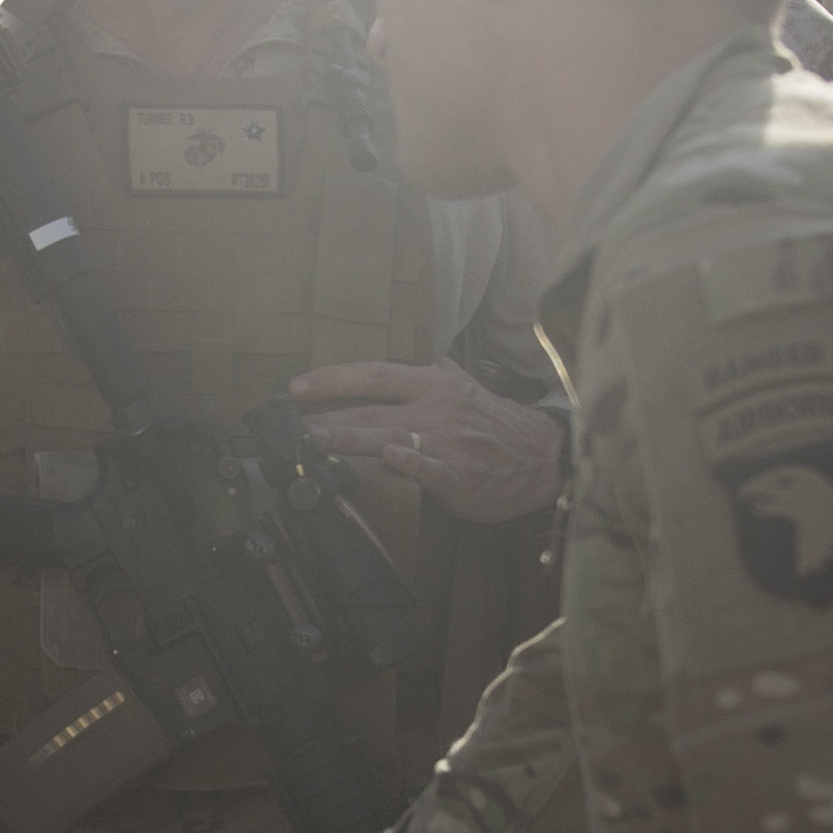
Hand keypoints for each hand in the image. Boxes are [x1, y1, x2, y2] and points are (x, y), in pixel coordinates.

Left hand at [289, 357, 560, 524]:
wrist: (544, 457)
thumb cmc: (502, 425)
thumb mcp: (472, 388)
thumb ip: (443, 374)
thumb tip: (431, 359)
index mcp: (434, 384)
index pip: (374, 374)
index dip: (333, 379)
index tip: (297, 387)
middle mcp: (434, 407)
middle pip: (369, 407)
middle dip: (325, 416)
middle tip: (288, 427)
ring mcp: (445, 440)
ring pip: (386, 435)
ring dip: (348, 437)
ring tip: (313, 442)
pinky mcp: (457, 474)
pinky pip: (427, 466)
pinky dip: (407, 460)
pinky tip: (386, 456)